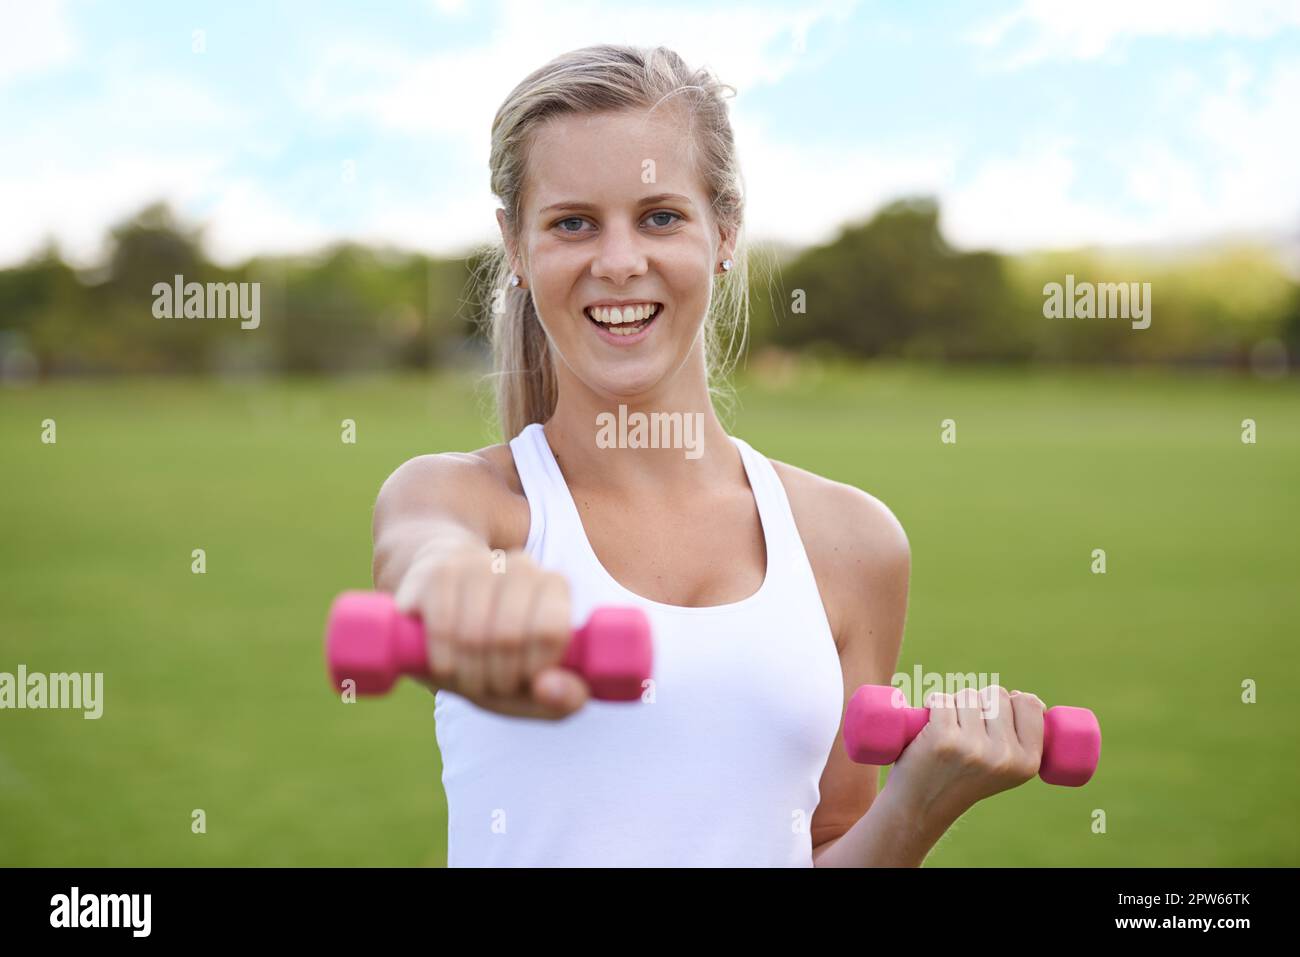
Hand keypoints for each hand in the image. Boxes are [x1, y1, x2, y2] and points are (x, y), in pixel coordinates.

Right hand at [394, 545, 588, 718]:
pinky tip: (446, 666)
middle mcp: (519, 566)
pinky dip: (444, 662)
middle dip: (497, 678)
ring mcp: (476, 564)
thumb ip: (563, 698)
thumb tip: (548, 688)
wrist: (441, 611)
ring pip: (473, 634)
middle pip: (509, 636)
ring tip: (470, 677)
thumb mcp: (535, 686)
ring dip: (468, 675)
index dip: (532, 669)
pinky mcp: (436, 574)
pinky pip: (442, 628)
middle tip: (492, 685)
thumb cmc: (496, 654)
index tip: (523, 679)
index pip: (550, 630)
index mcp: (555, 585)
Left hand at [887, 685, 1046, 821]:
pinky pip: (942, 698)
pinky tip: (930, 723)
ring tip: (950, 732)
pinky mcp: (944, 739)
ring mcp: (975, 748)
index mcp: (1028, 763)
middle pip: (997, 694)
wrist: (922, 807)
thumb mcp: (1004, 766)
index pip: (1030, 703)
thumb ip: (1019, 736)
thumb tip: (1024, 696)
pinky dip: (932, 703)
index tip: (993, 716)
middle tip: (966, 731)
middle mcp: (1006, 756)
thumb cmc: (962, 777)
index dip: (1011, 700)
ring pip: (969, 694)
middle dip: (979, 704)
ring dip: (955, 705)